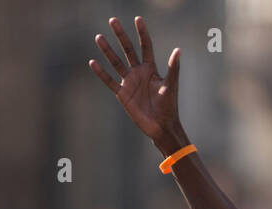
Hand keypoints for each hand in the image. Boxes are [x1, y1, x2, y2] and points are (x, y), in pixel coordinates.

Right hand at [89, 16, 183, 148]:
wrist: (161, 126)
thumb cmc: (169, 106)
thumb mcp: (171, 86)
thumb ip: (173, 68)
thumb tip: (178, 50)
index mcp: (151, 68)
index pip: (145, 46)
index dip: (142, 33)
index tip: (137, 19)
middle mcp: (139, 72)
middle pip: (128, 49)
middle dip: (121, 35)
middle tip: (112, 20)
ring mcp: (129, 82)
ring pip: (116, 62)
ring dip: (107, 50)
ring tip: (99, 37)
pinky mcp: (122, 94)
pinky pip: (110, 81)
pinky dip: (101, 73)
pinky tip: (93, 62)